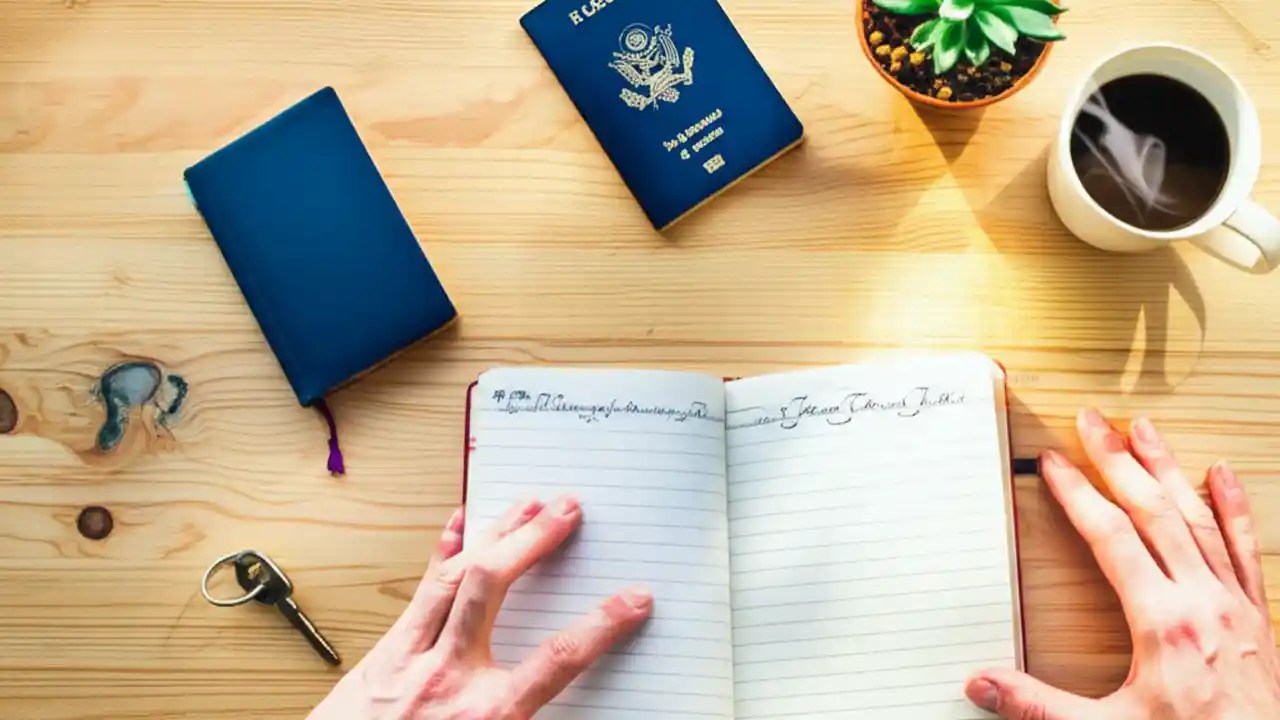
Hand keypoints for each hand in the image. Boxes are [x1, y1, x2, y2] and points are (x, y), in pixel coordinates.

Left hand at [309, 496, 651, 718]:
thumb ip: (522, 719)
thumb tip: (561, 706)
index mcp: (486, 716)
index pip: (557, 660)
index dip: (601, 625)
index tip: (633, 599)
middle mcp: (447, 678)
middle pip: (492, 588)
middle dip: (533, 541)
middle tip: (566, 508)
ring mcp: (409, 660)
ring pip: (452, 578)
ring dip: (493, 535)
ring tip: (524, 504)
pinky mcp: (382, 655)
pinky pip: (417, 592)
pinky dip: (440, 554)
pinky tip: (457, 525)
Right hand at [965, 408, 1279, 718]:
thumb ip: (1038, 705)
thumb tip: (980, 682)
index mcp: (1160, 621)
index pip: (1110, 537)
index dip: (1077, 494)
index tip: (1053, 462)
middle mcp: (1201, 601)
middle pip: (1153, 511)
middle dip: (1118, 460)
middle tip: (1092, 420)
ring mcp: (1233, 604)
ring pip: (1198, 519)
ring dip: (1168, 469)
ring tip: (1145, 428)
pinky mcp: (1256, 617)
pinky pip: (1243, 549)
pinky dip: (1232, 508)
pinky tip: (1222, 474)